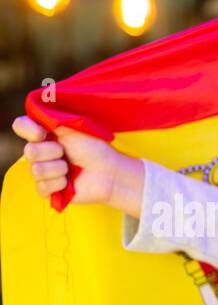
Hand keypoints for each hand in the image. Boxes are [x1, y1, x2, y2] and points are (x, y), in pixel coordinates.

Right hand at [10, 115, 142, 214]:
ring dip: (59, 169)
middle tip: (66, 153)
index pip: (20, 126)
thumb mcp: (74, 129)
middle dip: (53, 152)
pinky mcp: (48, 190)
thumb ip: (52, 121)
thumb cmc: (95, 149)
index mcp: (43, 135)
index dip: (29, 130)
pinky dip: (60, 184)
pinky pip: (43, 187)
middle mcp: (38, 152)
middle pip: (29, 151)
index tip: (44, 133)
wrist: (110, 172)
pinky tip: (69, 182)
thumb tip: (36, 113)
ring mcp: (42, 171)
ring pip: (37, 170)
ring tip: (71, 169)